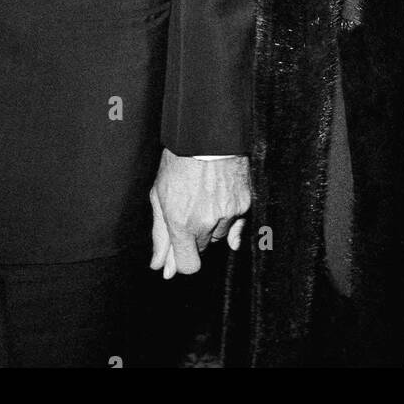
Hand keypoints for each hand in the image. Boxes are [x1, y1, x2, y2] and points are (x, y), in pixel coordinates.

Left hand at [148, 150, 249, 278]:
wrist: (206, 136)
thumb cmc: (179, 162)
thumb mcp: (159, 197)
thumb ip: (160, 236)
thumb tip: (160, 266)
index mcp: (181, 223)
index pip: (188, 265)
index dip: (182, 260)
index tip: (181, 250)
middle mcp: (206, 223)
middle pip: (203, 248)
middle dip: (196, 236)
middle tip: (191, 209)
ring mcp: (228, 214)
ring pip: (220, 235)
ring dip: (212, 225)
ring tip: (206, 196)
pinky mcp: (244, 204)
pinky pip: (237, 224)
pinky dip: (230, 218)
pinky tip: (221, 202)